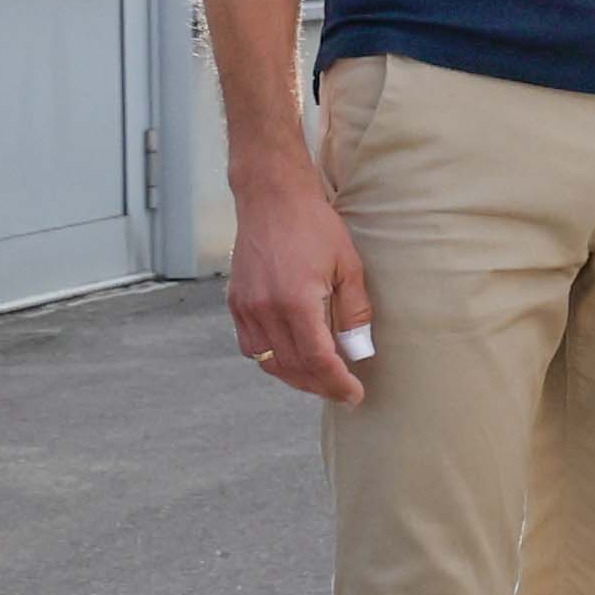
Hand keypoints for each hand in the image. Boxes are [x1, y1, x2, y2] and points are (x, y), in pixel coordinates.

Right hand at [226, 172, 372, 406]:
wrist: (271, 199)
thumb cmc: (314, 227)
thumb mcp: (348, 267)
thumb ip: (354, 312)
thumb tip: (359, 350)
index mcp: (295, 302)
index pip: (317, 360)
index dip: (337, 383)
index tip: (354, 395)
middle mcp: (264, 310)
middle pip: (291, 367)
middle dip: (319, 386)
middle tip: (343, 393)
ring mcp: (245, 308)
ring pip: (268, 362)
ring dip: (295, 378)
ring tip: (321, 381)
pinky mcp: (235, 303)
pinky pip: (251, 346)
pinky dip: (273, 360)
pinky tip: (293, 358)